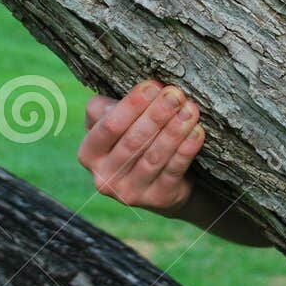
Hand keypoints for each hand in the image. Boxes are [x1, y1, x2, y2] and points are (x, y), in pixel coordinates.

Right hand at [77, 79, 204, 213]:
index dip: (131, 106)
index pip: (109, 127)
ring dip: (174, 130)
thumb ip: (112, 106)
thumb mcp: (113, 123)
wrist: (153, 181)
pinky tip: (196, 131)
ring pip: (154, 157)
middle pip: (133, 142)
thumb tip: (142, 91)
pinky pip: (174, 170)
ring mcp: (130, 193)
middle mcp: (104, 177)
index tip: (152, 86)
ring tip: (189, 109)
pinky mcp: (157, 199)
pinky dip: (186, 149)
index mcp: (89, 153)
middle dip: (157, 115)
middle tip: (175, 95)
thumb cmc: (130, 139)